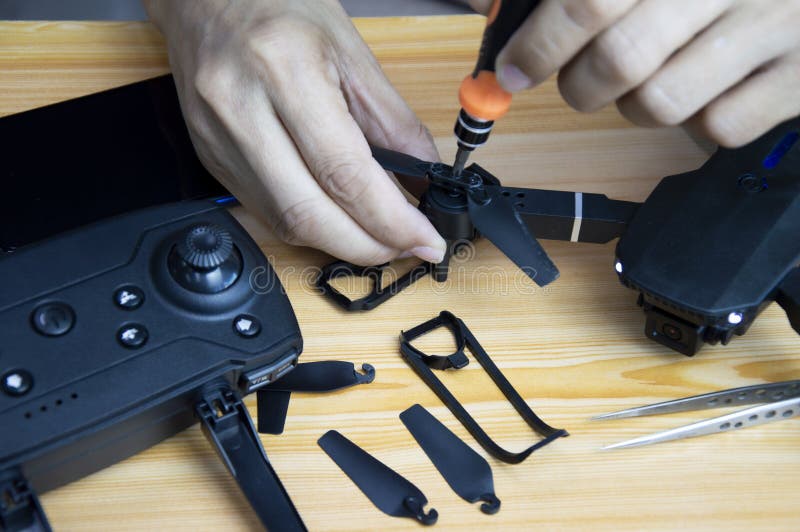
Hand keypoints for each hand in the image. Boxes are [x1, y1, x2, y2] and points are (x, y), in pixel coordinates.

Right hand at [143, 0, 445, 264]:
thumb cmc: (281, 8)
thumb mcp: (353, 54)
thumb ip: (395, 125)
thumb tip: (425, 182)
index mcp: (284, 70)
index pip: (344, 173)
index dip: (391, 221)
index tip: (425, 240)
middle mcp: (240, 109)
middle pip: (307, 214)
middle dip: (367, 246)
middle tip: (405, 248)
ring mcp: (217, 139)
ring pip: (283, 222)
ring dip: (339, 243)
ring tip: (378, 236)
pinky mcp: (210, 158)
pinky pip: (264, 211)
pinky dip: (309, 225)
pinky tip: (336, 218)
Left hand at [474, 0, 799, 146]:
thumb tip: (488, 5)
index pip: (589, 3)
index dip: (540, 43)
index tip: (514, 68)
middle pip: (620, 59)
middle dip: (581, 84)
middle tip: (580, 81)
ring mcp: (774, 25)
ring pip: (660, 102)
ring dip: (635, 105)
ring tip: (650, 77)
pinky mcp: (798, 76)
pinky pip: (718, 127)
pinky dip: (697, 120)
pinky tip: (704, 88)